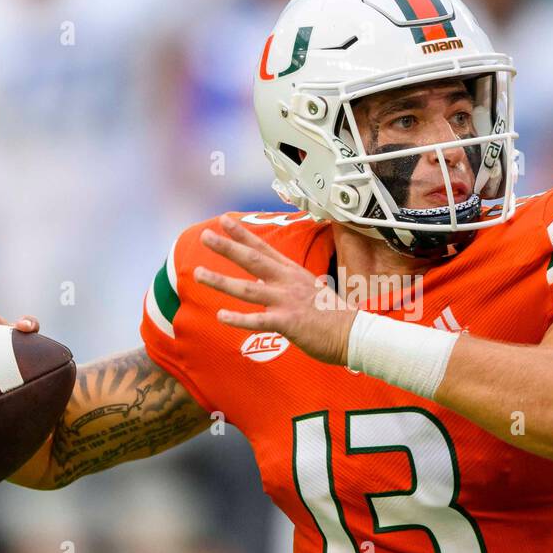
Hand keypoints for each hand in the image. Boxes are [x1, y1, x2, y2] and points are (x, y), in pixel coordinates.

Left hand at [193, 214, 356, 365]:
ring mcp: (286, 301)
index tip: (223, 220)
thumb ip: (285, 285)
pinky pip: (258, 321)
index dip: (242, 234)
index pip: (263, 248)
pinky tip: (221, 316)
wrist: (354, 333)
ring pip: (247, 289)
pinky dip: (238, 319)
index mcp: (292, 273)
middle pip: (252, 260)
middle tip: (205, 236)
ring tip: (198, 274)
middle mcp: (287, 283)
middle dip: (226, 247)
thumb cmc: (332, 315)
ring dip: (221, 280)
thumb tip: (264, 284)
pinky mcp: (288, 323)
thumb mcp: (309, 290)